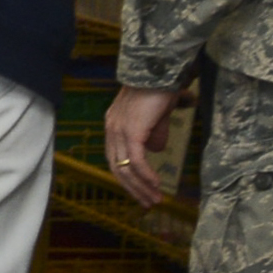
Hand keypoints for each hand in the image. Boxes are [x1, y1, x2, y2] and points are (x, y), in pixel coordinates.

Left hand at [104, 85, 180, 209]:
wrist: (160, 70)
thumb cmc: (161, 88)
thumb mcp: (156, 115)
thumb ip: (153, 132)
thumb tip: (157, 149)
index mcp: (114, 125)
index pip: (115, 158)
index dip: (127, 177)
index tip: (140, 190)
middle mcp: (111, 129)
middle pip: (116, 168)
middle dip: (133, 188)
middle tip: (147, 202)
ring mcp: (119, 131)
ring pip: (125, 168)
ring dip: (141, 187)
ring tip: (154, 199)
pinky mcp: (131, 132)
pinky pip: (137, 161)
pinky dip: (146, 176)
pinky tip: (156, 186)